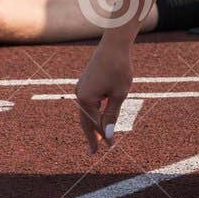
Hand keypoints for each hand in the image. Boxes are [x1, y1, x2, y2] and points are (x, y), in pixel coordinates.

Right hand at [76, 38, 133, 152]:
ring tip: (97, 139)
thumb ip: (112, 115)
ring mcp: (81, 88)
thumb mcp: (119, 95)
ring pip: (86, 112)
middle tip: (93, 152)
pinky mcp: (85, 83)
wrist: (114, 44)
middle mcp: (79, 94)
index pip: (96, 123)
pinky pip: (88, 103)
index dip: (104, 136)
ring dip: (92, 125)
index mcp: (86, 99)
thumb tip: (106, 135)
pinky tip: (98, 118)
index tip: (112, 148)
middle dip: (91, 136)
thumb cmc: (119, 68)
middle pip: (85, 120)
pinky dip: (93, 113)